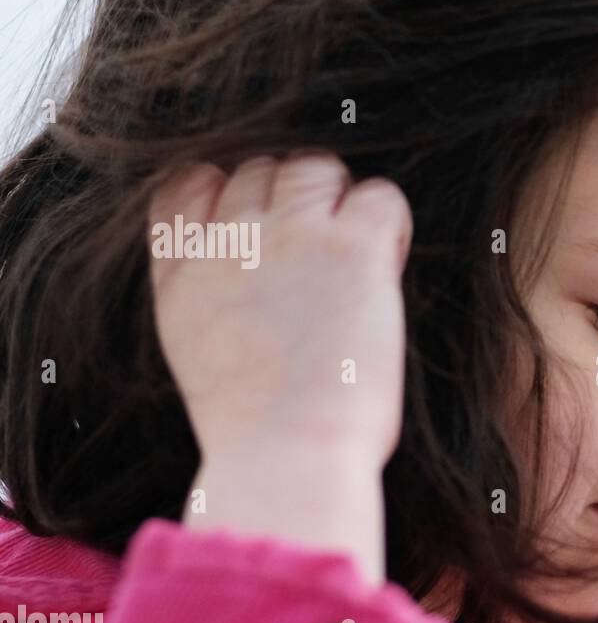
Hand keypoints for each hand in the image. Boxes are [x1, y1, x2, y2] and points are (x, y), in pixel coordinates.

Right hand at [148, 153, 412, 583]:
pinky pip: (381, 195)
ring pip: (317, 167)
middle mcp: (230, 239)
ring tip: (356, 264)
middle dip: (294, 201)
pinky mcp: (352, 248)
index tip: (264, 238)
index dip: (233, 196)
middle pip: (260, 169)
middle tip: (322, 264)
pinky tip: (385, 269)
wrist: (285, 456)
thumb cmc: (254, 427)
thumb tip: (247, 265)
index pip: (191, 181)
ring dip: (342, 203)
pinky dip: (391, 222)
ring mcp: (290, 235)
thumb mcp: (194, 345)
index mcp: (181, 267)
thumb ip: (207, 286)